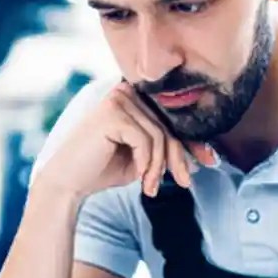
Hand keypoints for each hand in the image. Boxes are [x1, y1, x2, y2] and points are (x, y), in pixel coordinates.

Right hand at [33, 82, 216, 199]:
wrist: (68, 183)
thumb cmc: (103, 168)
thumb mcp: (144, 158)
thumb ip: (166, 148)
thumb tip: (205, 154)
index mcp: (133, 96)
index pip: (170, 117)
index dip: (191, 139)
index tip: (209, 161)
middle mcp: (125, 91)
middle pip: (168, 125)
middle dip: (177, 158)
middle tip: (181, 183)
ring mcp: (118, 98)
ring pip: (159, 134)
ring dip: (159, 166)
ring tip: (151, 187)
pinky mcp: (112, 112)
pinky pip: (145, 139)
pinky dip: (147, 162)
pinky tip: (140, 178)